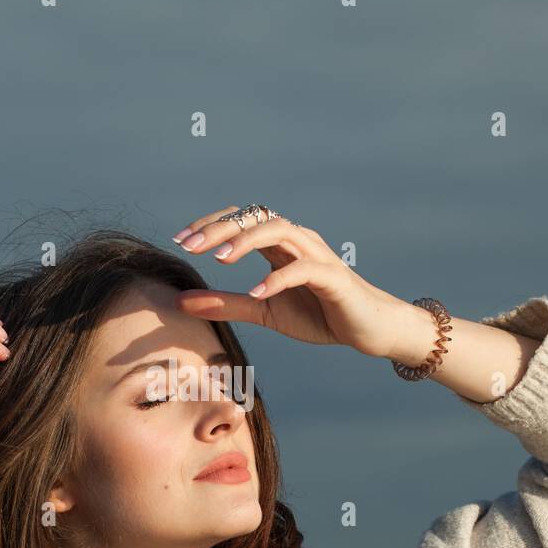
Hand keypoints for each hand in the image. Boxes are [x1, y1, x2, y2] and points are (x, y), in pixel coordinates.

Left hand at [172, 205, 408, 358]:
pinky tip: (257, 291)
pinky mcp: (333, 277)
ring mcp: (317, 255)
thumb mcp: (263, 310)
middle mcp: (297, 241)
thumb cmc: (318, 314)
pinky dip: (278, 278)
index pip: (241, 219)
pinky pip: (304, 268)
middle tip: (189, 245)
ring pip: (279, 230)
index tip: (180, 241)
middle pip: (255, 217)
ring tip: (219, 258)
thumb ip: (226, 303)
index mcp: (279, 245)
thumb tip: (180, 302)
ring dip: (247, 241)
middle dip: (220, 228)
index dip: (210, 225)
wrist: (367, 329)